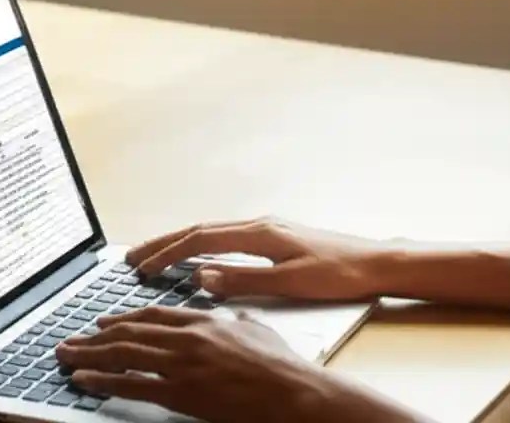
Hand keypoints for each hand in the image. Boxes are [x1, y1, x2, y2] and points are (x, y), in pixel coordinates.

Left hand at [56, 307, 350, 422]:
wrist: (292, 391)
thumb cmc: (281, 366)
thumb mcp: (259, 331)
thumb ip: (239, 322)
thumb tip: (234, 316)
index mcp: (204, 320)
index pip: (153, 315)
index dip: (123, 318)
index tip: (103, 322)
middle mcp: (187, 337)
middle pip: (130, 331)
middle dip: (95, 336)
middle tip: (72, 339)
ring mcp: (182, 363)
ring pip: (123, 354)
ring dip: (89, 354)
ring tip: (65, 356)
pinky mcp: (180, 392)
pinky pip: (131, 384)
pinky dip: (103, 380)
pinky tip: (84, 379)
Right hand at [126, 216, 387, 299]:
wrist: (376, 262)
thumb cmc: (340, 274)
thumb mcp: (290, 284)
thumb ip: (244, 280)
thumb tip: (202, 276)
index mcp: (261, 233)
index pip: (201, 240)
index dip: (167, 254)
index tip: (142, 268)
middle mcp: (261, 224)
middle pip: (200, 230)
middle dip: (164, 243)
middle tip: (133, 257)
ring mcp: (269, 228)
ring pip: (213, 231)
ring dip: (181, 242)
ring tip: (156, 255)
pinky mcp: (277, 236)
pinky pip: (228, 236)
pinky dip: (203, 243)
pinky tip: (199, 254)